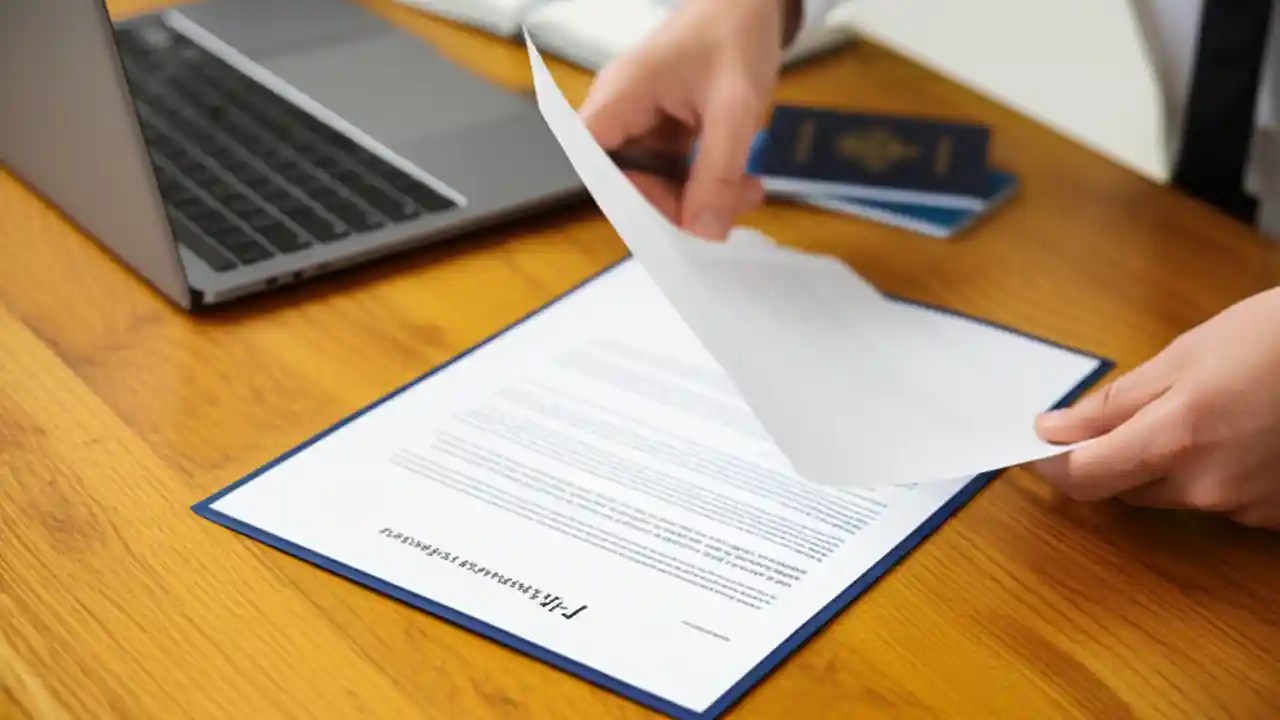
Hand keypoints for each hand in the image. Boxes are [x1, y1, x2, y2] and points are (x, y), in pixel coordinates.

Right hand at [579, 0, 791, 238]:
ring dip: (700, 196)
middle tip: (726, 214)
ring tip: (747, 192)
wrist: (753, 2)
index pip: (594, 164)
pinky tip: (740, 182)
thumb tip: (704, 232)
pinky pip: (674, 168)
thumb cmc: (736, 36)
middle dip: (677, 205)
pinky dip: (707, 180)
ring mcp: (642, 120)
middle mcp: (620, 111)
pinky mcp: (664, 126)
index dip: (624, 203)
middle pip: (627, 181)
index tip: (667, 227)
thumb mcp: (734, 109)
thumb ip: (718, 172)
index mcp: (619, 97)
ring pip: (655, 180)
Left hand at [1033, 287, 1279, 529]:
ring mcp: (1246, 507)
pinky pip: (1221, 500)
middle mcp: (1207, 487)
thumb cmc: (1275, 339)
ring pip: (1174, 494)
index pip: (1083, 478)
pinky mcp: (1276, 516)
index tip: (1035, 450)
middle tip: (1142, 408)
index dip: (1051, 466)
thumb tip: (1054, 429)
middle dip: (1117, 455)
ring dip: (1169, 463)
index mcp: (1175, 440)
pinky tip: (1245, 432)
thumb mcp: (1184, 355)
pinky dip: (1216, 471)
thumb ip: (1114, 403)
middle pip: (1126, 488)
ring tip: (1211, 410)